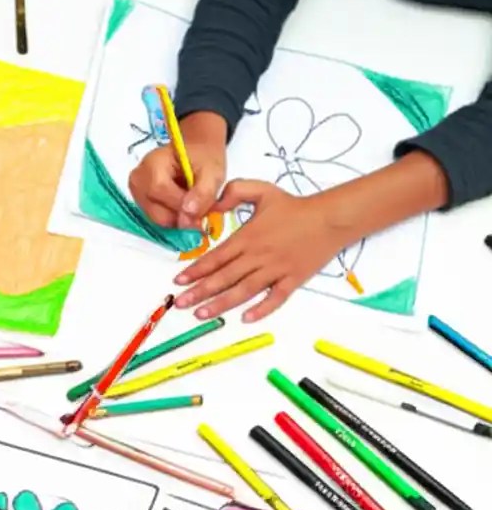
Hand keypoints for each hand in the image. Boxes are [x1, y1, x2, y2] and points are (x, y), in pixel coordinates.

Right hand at [129, 112, 227, 228]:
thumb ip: (204, 193)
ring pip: (161, 221)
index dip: (184, 206)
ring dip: (182, 218)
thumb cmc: (203, 159)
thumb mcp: (213, 172)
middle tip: (204, 207)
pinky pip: (160, 220)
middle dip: (185, 216)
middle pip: (159, 213)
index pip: (161, 191)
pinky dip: (177, 218)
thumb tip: (189, 215)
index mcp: (152, 164)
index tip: (206, 210)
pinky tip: (185, 204)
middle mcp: (138, 181)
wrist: (196, 155)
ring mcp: (137, 195)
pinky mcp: (141, 205)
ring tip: (195, 203)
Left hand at [174, 181, 355, 321]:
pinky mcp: (293, 279)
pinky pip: (275, 298)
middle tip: (180, 303)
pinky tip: (245, 319)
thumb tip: (211, 204)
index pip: (216, 257)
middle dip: (200, 292)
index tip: (178, 280)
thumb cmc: (295, 205)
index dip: (195, 270)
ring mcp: (276, 270)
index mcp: (248, 237)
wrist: (331, 218)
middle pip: (224, 278)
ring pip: (244, 291)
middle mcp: (258, 256)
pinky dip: (261, 310)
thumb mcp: (262, 190)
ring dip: (221, 304)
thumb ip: (235, 192)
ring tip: (202, 314)